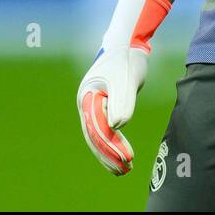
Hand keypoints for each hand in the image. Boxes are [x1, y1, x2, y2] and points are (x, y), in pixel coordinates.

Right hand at [76, 0, 169, 175]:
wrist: (128, 44)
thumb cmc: (126, 58)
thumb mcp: (126, 79)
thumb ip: (123, 101)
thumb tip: (117, 127)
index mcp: (87, 96)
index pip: (97, 127)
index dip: (110, 145)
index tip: (125, 158)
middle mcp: (87, 103)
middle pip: (94, 135)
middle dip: (108, 154)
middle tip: (125, 170)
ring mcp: (94, 106)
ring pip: (99, 135)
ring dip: (110, 153)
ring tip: (124, 169)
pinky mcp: (104, 107)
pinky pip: (106, 130)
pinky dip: (114, 143)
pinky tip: (122, 155)